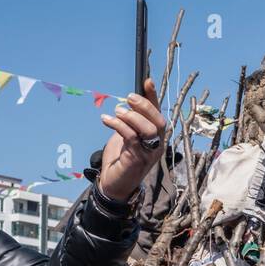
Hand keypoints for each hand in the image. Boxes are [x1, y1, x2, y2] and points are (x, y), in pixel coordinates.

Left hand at [97, 78, 166, 201]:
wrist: (114, 185)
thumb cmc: (121, 160)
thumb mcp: (126, 136)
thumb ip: (130, 122)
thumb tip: (127, 102)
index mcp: (156, 138)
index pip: (158, 114)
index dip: (154, 97)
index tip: (147, 81)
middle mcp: (157, 146)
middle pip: (158, 121)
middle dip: (143, 106)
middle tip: (127, 97)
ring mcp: (148, 154)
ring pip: (147, 129)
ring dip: (130, 116)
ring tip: (116, 112)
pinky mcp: (137, 160)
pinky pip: (131, 137)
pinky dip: (118, 125)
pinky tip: (106, 120)